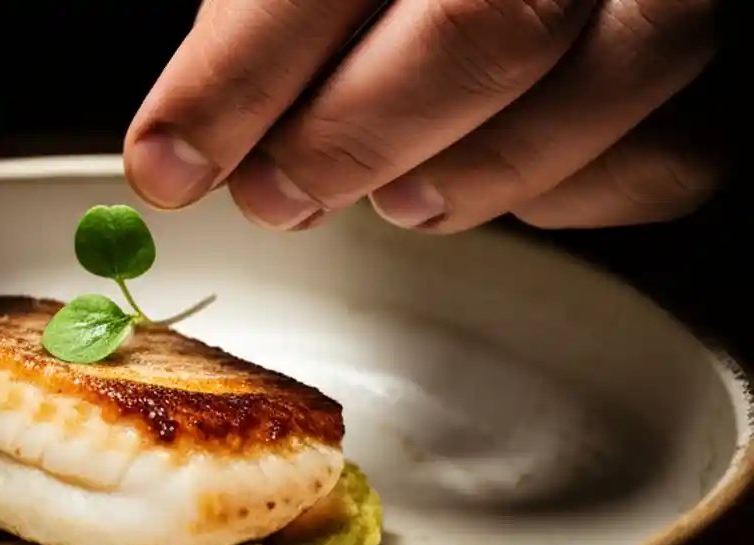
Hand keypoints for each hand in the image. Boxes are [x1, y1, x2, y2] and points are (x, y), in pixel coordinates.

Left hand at [124, 0, 724, 232]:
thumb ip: (261, 19)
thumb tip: (182, 145)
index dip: (239, 73)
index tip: (171, 161)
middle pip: (482, 24)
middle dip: (351, 137)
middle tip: (275, 193)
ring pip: (602, 79)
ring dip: (466, 170)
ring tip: (386, 199)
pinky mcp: (710, 69)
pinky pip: (665, 153)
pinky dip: (567, 192)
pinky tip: (487, 181)